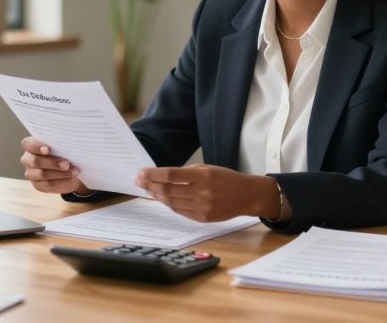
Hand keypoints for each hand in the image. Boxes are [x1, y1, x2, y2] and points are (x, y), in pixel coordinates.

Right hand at [19, 137, 90, 194]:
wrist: (69, 166)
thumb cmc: (63, 150)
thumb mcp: (63, 145)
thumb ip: (61, 143)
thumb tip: (72, 142)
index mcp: (30, 145)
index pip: (28, 144)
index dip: (36, 147)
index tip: (47, 149)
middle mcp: (28, 159)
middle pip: (35, 161)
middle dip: (53, 163)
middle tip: (67, 164)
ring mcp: (31, 173)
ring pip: (42, 174)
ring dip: (60, 174)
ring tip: (74, 172)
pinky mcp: (38, 185)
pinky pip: (48, 185)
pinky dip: (62, 182)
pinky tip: (72, 179)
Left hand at [135, 164, 276, 221]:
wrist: (247, 195)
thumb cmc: (226, 178)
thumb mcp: (207, 169)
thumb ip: (186, 173)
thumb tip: (162, 176)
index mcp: (203, 176)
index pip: (171, 175)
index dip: (153, 175)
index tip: (141, 172)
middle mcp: (202, 193)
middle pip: (168, 190)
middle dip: (150, 185)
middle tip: (139, 181)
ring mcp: (202, 208)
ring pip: (172, 202)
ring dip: (157, 196)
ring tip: (147, 189)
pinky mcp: (203, 218)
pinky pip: (180, 211)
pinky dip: (169, 204)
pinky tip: (161, 198)